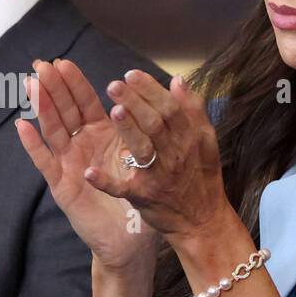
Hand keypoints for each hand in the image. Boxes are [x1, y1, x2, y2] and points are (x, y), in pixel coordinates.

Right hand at [15, 58, 161, 271]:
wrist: (131, 239)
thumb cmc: (138, 198)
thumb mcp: (143, 157)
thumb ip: (145, 129)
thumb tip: (163, 97)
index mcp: (102, 136)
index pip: (86, 103)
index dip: (74, 83)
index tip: (63, 62)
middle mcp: (82, 146)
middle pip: (65, 111)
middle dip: (53, 87)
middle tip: (41, 65)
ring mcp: (69, 164)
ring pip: (53, 130)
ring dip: (42, 108)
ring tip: (31, 85)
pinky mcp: (62, 186)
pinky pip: (46, 162)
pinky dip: (33, 145)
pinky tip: (22, 127)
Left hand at [93, 67, 230, 243]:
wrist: (203, 223)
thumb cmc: (201, 177)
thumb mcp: (206, 141)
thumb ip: (193, 110)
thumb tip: (178, 80)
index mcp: (189, 137)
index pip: (169, 107)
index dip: (150, 90)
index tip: (131, 74)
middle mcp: (175, 154)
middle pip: (155, 123)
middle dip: (135, 102)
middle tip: (113, 84)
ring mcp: (159, 176)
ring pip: (142, 149)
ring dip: (128, 131)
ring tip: (113, 111)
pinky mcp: (144, 197)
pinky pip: (123, 188)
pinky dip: (106, 182)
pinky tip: (89, 172)